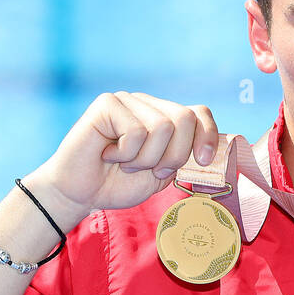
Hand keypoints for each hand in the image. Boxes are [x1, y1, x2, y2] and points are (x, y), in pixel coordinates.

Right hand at [32, 91, 219, 217]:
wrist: (81, 193)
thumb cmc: (120, 183)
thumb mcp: (164, 174)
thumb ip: (186, 157)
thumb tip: (212, 149)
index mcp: (166, 118)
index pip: (199, 113)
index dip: (207, 135)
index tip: (202, 161)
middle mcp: (150, 105)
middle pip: (185, 118)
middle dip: (174, 155)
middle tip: (151, 170)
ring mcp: (129, 101)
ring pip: (163, 126)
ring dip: (146, 158)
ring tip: (126, 163)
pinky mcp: (108, 104)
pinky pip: (136, 130)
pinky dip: (126, 153)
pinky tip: (109, 154)